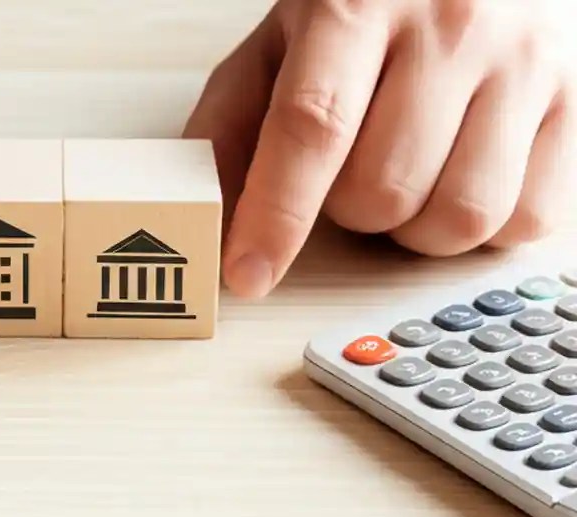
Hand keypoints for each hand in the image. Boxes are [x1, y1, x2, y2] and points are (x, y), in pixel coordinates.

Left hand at [185, 0, 574, 297]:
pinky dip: (484, 227)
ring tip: (408, 177)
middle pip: (384, 188)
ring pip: (460, 216)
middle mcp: (452, 26)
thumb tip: (203, 212)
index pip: (312, 126)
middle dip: (349, 212)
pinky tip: (461, 178)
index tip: (248, 274)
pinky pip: (527, 218)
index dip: (275, 214)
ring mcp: (526, 61)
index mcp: (356, 3)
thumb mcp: (283, 38)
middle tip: (350, 176)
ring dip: (415, 229)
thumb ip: (233, 118)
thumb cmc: (370, 1)